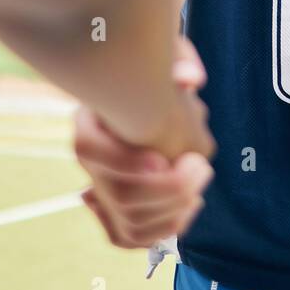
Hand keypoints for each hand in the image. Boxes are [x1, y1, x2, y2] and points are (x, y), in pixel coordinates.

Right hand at [74, 36, 214, 247]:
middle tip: (200, 168)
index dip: (127, 163)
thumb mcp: (166, 51)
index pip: (89, 150)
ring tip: (198, 184)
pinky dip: (164, 229)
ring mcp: (102, 189)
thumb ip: (180, 58)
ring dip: (173, 210)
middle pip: (118, 195)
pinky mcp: (118, 213)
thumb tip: (189, 81)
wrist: (149, 96)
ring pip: (130, 222)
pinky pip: (131, 238)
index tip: (164, 160)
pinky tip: (188, 205)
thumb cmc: (156, 69)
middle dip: (169, 190)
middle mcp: (90, 160)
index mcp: (90, 120)